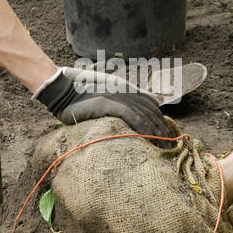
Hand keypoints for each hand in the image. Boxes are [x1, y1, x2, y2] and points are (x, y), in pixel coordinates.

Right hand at [34, 70, 175, 137]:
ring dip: (155, 130)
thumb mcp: (102, 96)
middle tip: (169, 142)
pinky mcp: (109, 104)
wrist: (62, 90)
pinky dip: (142, 126)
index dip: (159, 117)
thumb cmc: (78, 95)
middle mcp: (125, 90)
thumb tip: (128, 116)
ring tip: (162, 144)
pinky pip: (131, 116)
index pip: (150, 102)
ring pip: (144, 114)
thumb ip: (117, 102)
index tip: (165, 132)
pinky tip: (149, 137)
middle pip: (151, 110)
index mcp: (125, 87)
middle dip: (161, 126)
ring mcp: (117, 96)